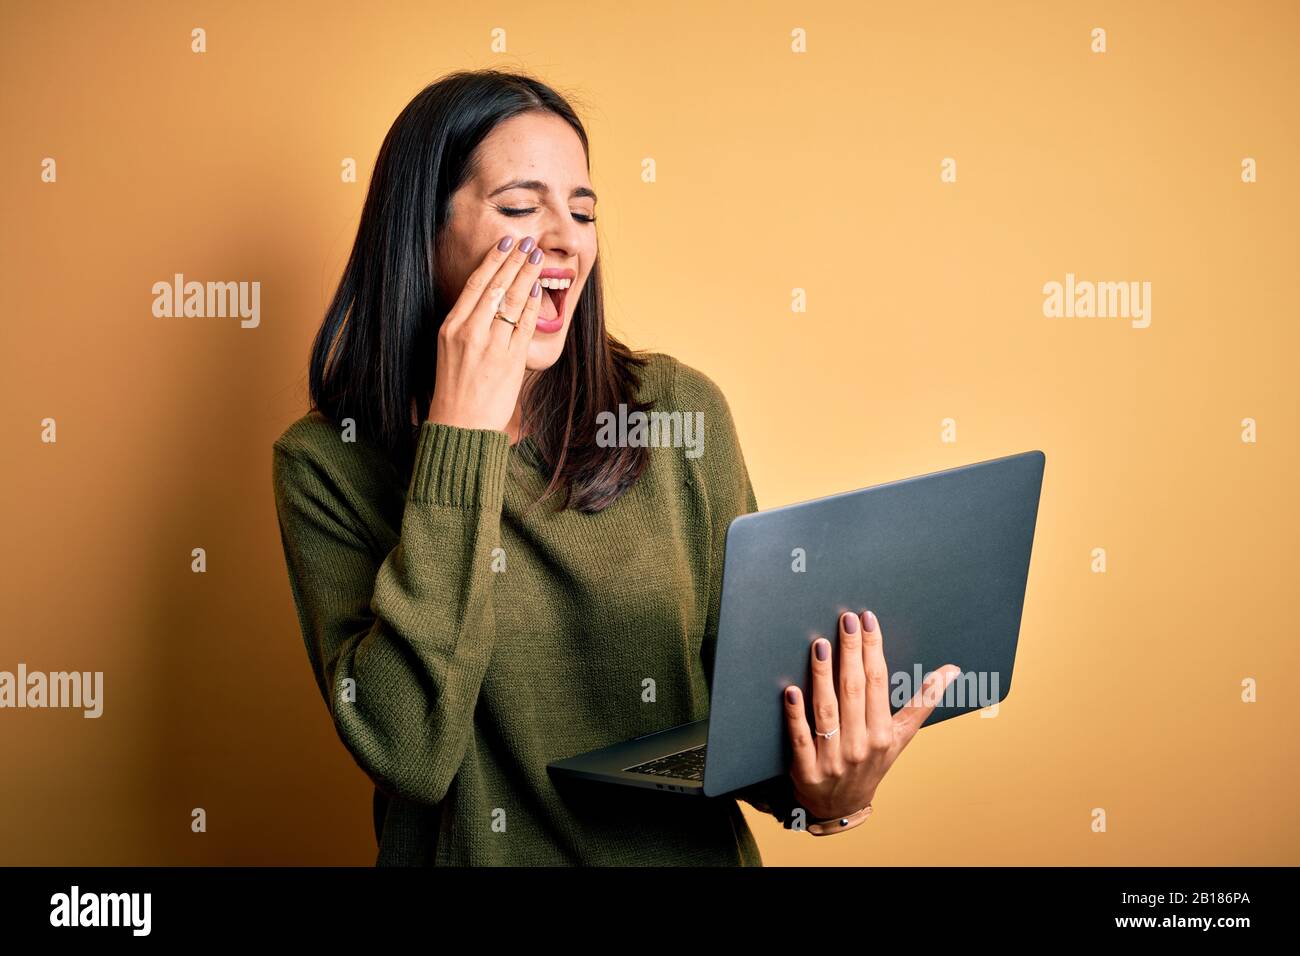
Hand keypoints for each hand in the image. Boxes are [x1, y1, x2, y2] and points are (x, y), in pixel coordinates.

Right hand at [427, 235, 544, 431]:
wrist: (461, 425)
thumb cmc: (455, 388)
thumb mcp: (449, 349)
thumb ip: (467, 324)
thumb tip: (490, 298)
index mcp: (451, 327)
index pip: (475, 284)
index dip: (493, 260)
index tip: (506, 242)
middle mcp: (470, 333)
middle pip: (496, 287)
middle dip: (514, 261)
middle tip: (528, 242)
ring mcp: (491, 346)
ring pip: (512, 302)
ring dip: (527, 277)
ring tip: (537, 259)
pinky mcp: (510, 360)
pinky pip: (524, 325)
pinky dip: (532, 306)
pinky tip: (539, 290)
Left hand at [782, 609, 959, 820]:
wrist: (841, 807)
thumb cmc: (871, 763)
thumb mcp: (900, 736)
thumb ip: (923, 703)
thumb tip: (953, 671)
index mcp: (884, 734)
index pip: (880, 683)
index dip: (874, 649)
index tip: (869, 619)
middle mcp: (861, 745)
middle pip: (855, 690)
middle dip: (851, 652)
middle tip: (846, 619)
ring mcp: (833, 758)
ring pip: (828, 710)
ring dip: (823, 676)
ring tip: (821, 645)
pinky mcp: (806, 769)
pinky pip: (800, 737)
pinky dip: (796, 715)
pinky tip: (792, 690)